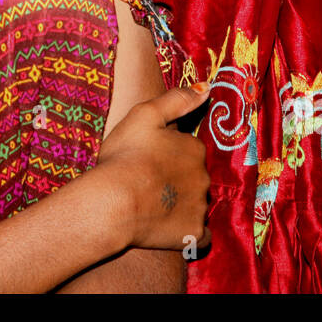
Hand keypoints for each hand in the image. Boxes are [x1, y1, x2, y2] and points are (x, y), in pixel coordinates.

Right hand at [96, 84, 211, 252]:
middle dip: (178, 178)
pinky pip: (200, 235)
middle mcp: (203, 177)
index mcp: (194, 148)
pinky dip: (189, 231)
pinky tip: (171, 229)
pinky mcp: (193, 234)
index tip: (148, 158)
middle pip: (194, 176)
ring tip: (152, 207)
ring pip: (196, 203)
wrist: (114, 202)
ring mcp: (200, 208)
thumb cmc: (125, 155)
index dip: (169, 153)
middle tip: (148, 182)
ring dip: (181, 204)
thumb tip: (207, 86)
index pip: (188, 148)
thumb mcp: (145, 114)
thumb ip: (177, 99)